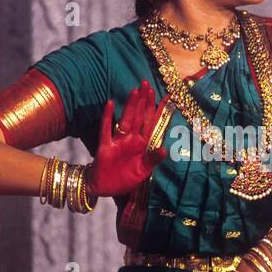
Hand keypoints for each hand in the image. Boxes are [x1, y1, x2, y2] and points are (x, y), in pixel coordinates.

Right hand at [89, 80, 169, 196]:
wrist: (105, 188)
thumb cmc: (125, 179)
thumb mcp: (143, 171)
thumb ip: (152, 159)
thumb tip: (164, 149)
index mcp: (142, 145)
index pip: (152, 123)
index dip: (159, 110)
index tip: (167, 96)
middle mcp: (131, 139)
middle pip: (140, 116)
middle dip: (144, 101)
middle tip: (147, 83)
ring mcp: (118, 141)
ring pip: (126, 119)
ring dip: (131, 106)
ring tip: (135, 90)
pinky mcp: (106, 147)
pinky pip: (106, 129)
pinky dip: (108, 117)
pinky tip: (111, 104)